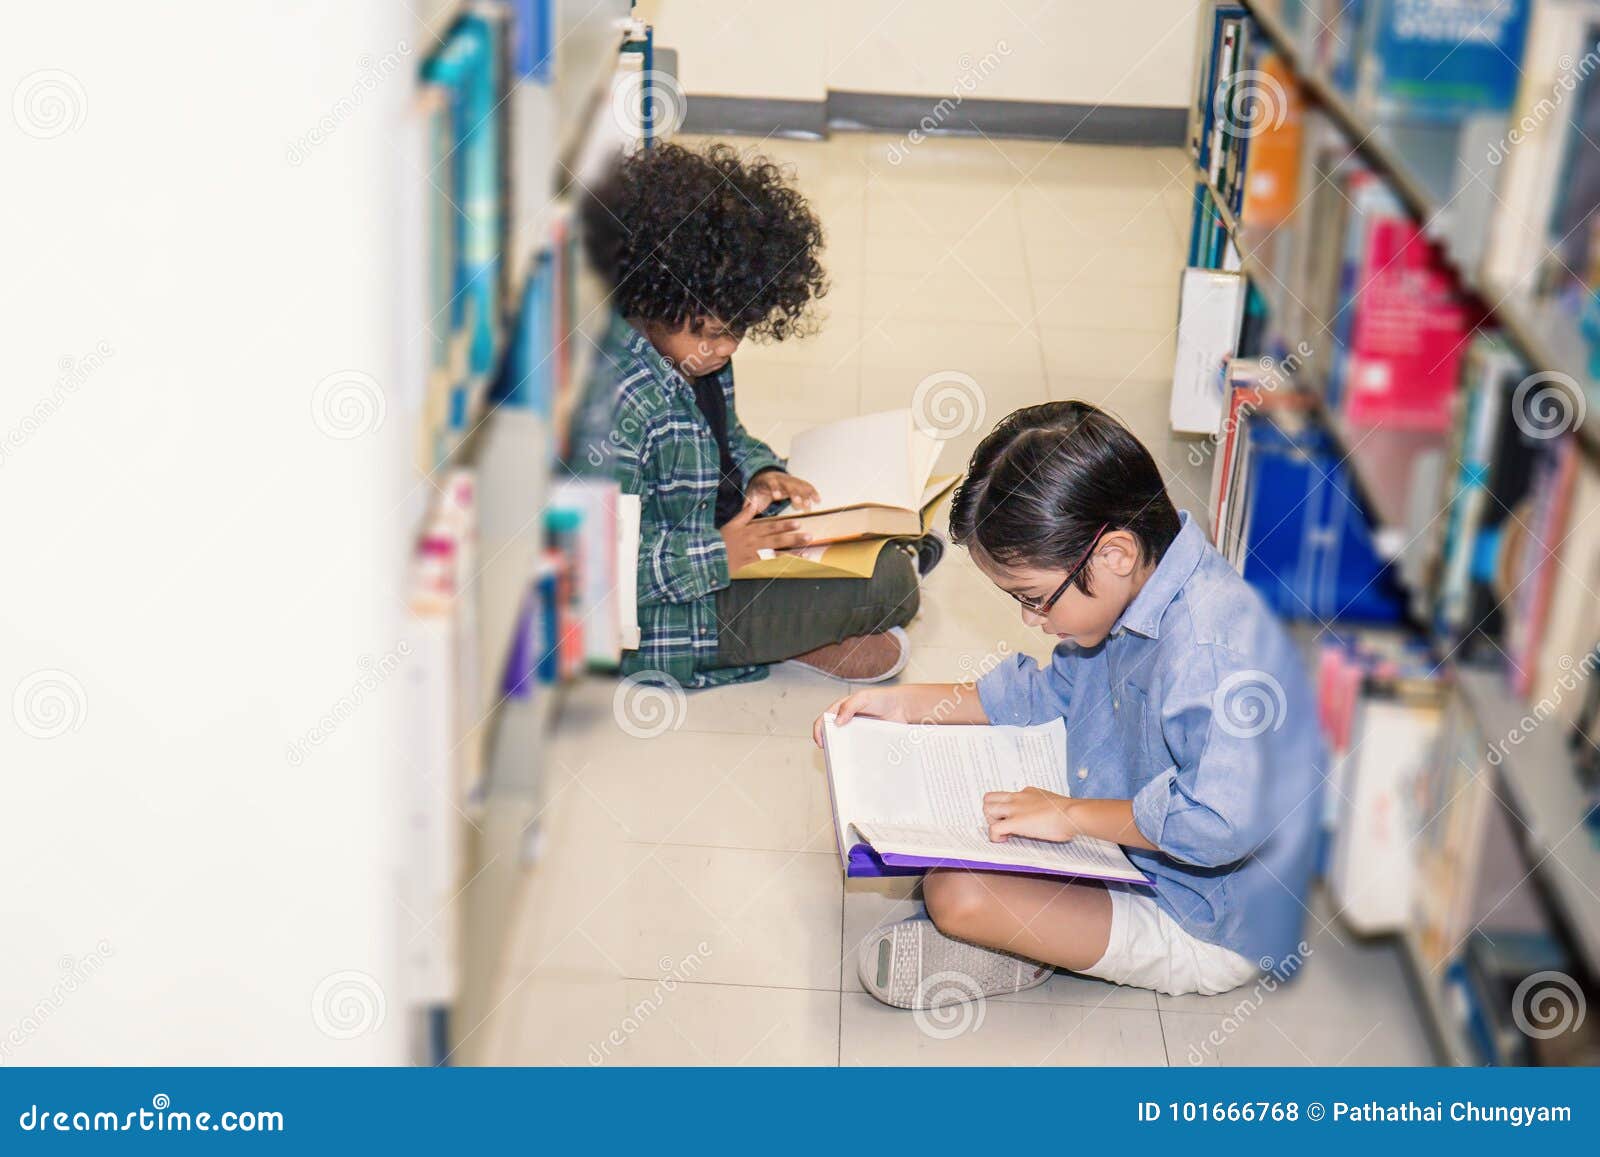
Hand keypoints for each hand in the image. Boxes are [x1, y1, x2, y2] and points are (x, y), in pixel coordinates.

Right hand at [721, 498, 810, 573]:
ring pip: (775, 553)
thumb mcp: (732, 523)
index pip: (770, 526)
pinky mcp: (750, 565)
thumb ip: (745, 513)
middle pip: (777, 539)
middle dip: (793, 538)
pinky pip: (766, 566)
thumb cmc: (720, 539)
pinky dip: (778, 566)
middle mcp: (754, 541)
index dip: (785, 525)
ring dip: (790, 553)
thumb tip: (754, 500)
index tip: (797, 523)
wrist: (709, 554)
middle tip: (809, 536)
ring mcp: (753, 554)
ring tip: (805, 552)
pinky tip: (789, 567)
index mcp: (750, 530)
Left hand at [747, 470, 819, 511]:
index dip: (775, 489)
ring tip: (809, 505)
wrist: (762, 477)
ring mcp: (789, 479)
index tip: (777, 496)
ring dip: (805, 495)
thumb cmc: (757, 490)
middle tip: (799, 503)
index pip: (772, 483)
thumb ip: (749, 503)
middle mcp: (780, 478)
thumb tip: (744, 511)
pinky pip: (806, 486)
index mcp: (767, 481)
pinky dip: (812, 492)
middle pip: (788, 484)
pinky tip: (818, 500)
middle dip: (794, 493)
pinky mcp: (796, 482)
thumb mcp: (751, 495)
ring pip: (799, 485)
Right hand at [812, 685, 943, 746]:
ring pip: (844, 743)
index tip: (820, 741)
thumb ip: (849, 706)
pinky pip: (858, 748)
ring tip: (842, 758)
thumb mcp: (863, 697)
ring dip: (842, 750)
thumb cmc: (883, 698)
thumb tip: (837, 721)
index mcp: (841, 709)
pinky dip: (855, 754)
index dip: (819, 731)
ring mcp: (856, 731)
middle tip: (831, 752)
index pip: (824, 720)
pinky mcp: (866, 740)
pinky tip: (857, 759)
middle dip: (829, 743)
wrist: (902, 707)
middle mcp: (847, 721)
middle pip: (832, 734)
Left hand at [983, 787, 1080, 843]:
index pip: (1006, 796)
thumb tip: (1044, 817)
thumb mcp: (1052, 803)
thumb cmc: (1069, 812)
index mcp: (1027, 792)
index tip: (1013, 818)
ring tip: (1004, 833)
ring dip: (991, 822)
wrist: (1072, 814)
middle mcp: (1017, 797)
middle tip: (1003, 824)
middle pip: (989, 798)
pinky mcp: (1015, 822)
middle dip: (992, 813)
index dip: (1005, 808)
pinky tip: (1004, 840)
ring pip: (987, 810)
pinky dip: (994, 837)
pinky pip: (993, 829)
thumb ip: (1043, 807)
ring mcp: (1014, 809)